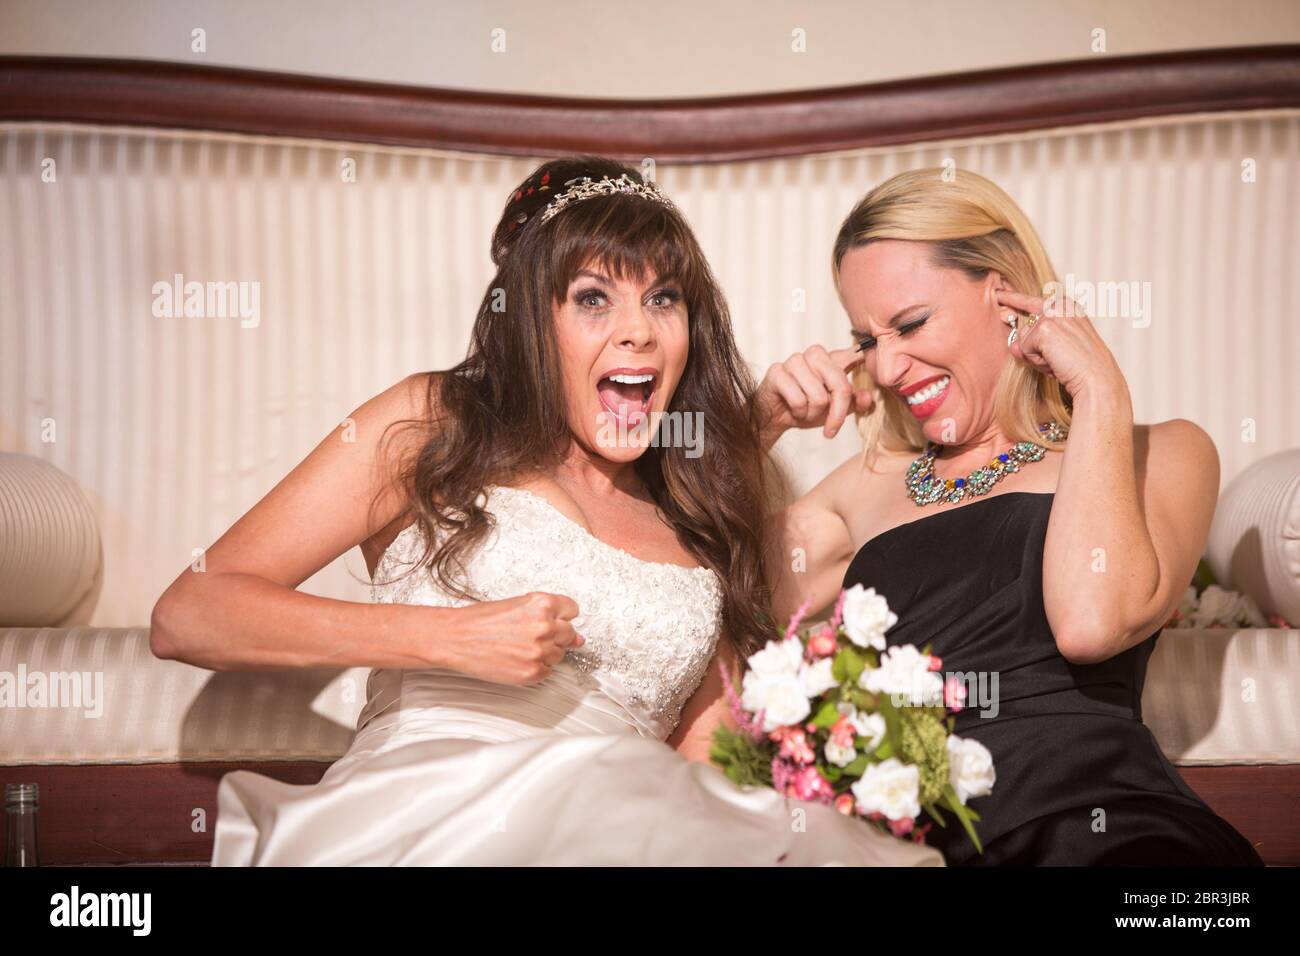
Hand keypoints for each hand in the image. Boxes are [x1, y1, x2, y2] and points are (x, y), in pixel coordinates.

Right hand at [440, 591, 584, 684]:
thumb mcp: (517, 606)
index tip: (555, 621)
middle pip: (570, 634)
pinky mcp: (532, 672)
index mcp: (542, 604)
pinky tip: (516, 659)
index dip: (562, 616)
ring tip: (519, 647)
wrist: (455, 639)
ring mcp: (540, 651)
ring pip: (559, 655)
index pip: (573, 610)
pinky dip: (535, 668)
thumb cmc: (480, 621)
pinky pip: (547, 672)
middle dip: (556, 636)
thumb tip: (578, 637)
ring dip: (545, 653)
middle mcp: (545, 626)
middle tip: (533, 636)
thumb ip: (548, 616)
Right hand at [755, 345, 873, 446]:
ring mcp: (795, 361)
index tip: (872, 356)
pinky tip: (792, 409)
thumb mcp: (835, 410)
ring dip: (813, 413)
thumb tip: (866, 397)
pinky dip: (798, 412)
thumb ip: (854, 403)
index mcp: (833, 359)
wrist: (774, 419)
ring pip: (818, 396)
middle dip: (837, 413)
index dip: (866, 358)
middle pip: (840, 383)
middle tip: (832, 429)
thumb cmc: (806, 409)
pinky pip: (798, 400)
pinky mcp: (777, 371)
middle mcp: (815, 355)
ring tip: (805, 412)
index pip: (856, 354)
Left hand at [996, 289, 1126, 399]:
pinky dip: (1036, 361)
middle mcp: (1059, 305)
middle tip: (1058, 359)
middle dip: (1033, 350)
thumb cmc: (1080, 367)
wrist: (1097, 379)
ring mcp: (1051, 315)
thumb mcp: (1057, 348)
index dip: (1012, 298)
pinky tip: (1055, 363)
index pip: (1032, 300)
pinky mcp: (1043, 329)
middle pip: (1024, 328)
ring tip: (1059, 361)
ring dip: (1036, 357)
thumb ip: (1032, 341)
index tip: (997, 291)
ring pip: (1022, 341)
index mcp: (1067, 306)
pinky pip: (1022, 350)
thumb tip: (1012, 344)